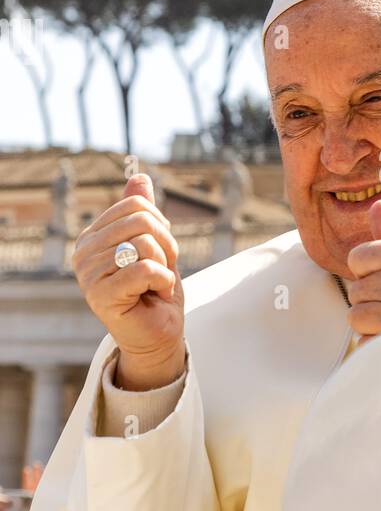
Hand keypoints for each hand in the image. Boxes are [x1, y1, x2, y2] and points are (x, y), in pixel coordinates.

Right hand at [72, 173, 184, 388]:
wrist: (157, 334)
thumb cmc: (154, 289)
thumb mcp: (154, 244)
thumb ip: (142, 211)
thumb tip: (139, 176)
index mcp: (93, 236)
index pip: (136, 205)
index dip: (161, 226)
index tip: (160, 251)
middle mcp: (84, 252)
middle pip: (142, 221)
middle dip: (166, 245)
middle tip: (161, 270)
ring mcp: (88, 274)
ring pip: (145, 245)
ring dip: (165, 266)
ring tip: (156, 285)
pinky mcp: (100, 295)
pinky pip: (146, 269)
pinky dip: (163, 281)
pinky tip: (155, 295)